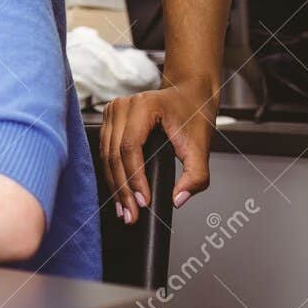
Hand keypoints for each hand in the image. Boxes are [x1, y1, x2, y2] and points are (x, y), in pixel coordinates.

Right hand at [100, 79, 216, 223]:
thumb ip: (196, 175)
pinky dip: (112, 174)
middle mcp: (123, 105)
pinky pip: (105, 150)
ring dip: (115, 185)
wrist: (189, 92)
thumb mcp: (202, 145)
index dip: (135, 178)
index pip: (130, 147)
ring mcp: (113, 110)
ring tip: (124, 210)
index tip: (144, 203)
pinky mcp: (109, 119)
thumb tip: (177, 199)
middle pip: (114, 154)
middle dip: (123, 189)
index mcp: (144, 105)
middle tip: (131, 215)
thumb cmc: (194, 113)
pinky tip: (119, 192)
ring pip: (106, 155)